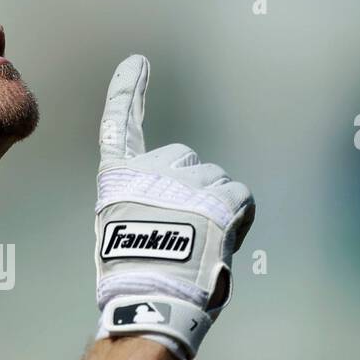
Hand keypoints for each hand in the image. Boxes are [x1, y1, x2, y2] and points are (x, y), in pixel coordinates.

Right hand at [94, 55, 254, 359]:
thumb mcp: (121, 232)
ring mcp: (189, 180)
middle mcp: (153, 169)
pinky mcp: (221, 196)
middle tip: (181, 231)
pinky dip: (237, 219)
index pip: (120, 124)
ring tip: (197, 245)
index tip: (138, 62)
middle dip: (190, 189)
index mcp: (118, 178)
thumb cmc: (134, 278)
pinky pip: (240, 199)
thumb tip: (179, 216)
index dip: (128, 91)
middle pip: (185, 162)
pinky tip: (221, 241)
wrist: (152, 297)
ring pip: (216, 183)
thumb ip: (145, 206)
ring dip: (213, 208)